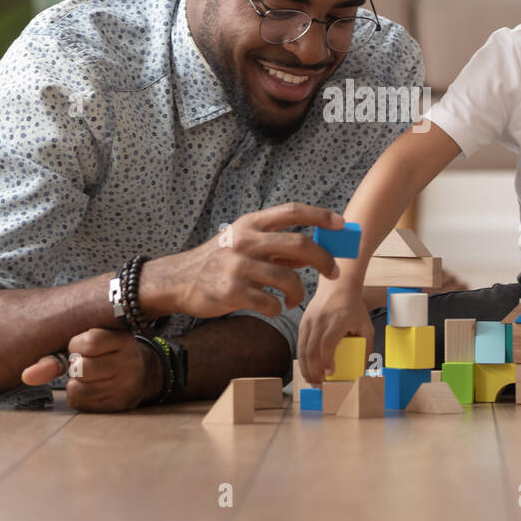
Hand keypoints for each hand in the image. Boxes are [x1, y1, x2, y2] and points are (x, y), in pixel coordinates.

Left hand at [21, 328, 156, 411]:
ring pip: (78, 388)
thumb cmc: (106, 353)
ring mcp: (127, 385)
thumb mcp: (88, 343)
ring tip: (88, 376)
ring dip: (75, 383)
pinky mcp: (120, 404)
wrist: (141, 373)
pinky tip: (91, 388)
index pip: (89, 342)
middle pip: (81, 367)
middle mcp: (130, 362)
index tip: (83, 346)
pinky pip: (81, 403)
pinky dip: (78, 396)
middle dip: (75, 366)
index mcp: (124, 339)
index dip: (76, 346)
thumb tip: (26, 376)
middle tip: (86, 362)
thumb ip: (56, 356)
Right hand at [141, 203, 344, 319]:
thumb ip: (275, 246)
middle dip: (324, 259)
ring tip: (293, 299)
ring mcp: (239, 267)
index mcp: (251, 224)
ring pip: (289, 279)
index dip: (320, 216)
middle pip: (299, 244)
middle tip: (333, 272)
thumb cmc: (219, 260)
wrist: (179, 280)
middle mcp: (246, 241)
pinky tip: (272, 307)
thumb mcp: (244, 243)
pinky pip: (271, 303)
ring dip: (299, 293)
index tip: (341, 224)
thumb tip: (312, 253)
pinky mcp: (232, 292)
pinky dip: (278, 308)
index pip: (292, 211)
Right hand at [298, 281, 373, 384]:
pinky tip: (307, 368)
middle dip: (314, 371)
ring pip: (302, 348)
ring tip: (311, 381)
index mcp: (337, 320)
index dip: (327, 361)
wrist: (339, 286)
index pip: (327, 344)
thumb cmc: (354, 307)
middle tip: (319, 385)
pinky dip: (302, 358)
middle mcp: (320, 320)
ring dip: (306, 367)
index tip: (330, 374)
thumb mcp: (366, 326)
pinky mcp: (303, 321)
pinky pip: (300, 343)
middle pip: (312, 350)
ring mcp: (309, 320)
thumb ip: (367, 347)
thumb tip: (363, 369)